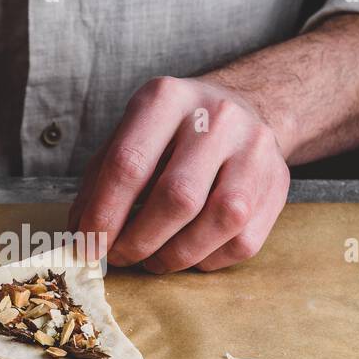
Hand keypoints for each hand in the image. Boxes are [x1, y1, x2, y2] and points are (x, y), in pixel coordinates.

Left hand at [69, 76, 289, 272]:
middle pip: (177, 197)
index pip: (129, 164)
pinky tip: (190, 253)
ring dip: (176, 256)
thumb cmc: (173, 133)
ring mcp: (254, 150)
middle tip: (120, 258)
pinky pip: (243, 241)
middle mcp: (217, 118)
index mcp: (167, 98)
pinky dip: (208, 259)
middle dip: (140, 241)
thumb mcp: (131, 136)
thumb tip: (81, 238)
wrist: (244, 109)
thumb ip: (102, 182)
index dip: (103, 215)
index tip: (88, 246)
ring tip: (154, 260)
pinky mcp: (278, 184)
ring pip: (218, 221)